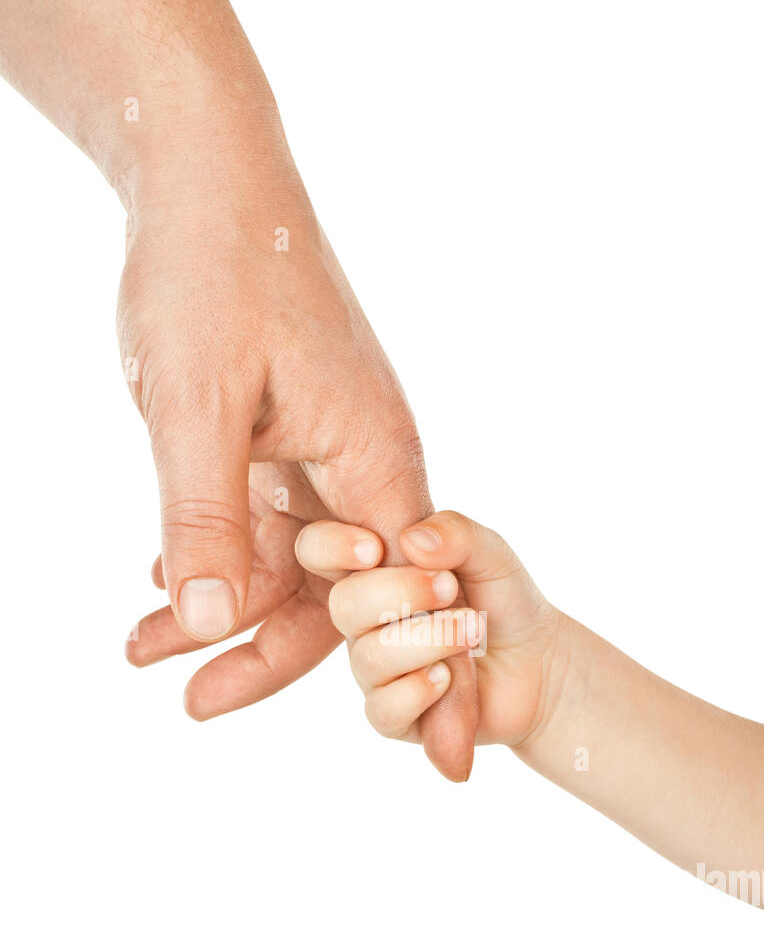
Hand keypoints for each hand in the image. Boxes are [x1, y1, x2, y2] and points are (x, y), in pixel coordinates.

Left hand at [120, 181, 477, 778]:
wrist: (205, 178)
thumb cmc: (214, 272)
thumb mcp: (196, 404)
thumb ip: (207, 518)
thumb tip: (214, 624)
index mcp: (379, 459)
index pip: (410, 601)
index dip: (425, 682)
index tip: (443, 762)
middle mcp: (367, 463)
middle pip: (340, 596)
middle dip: (270, 656)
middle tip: (193, 706)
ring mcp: (328, 451)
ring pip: (289, 564)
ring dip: (218, 608)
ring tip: (141, 651)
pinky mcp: (287, 439)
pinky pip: (260, 522)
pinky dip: (211, 557)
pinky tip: (159, 586)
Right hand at [295, 510, 563, 749]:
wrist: (538, 664)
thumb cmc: (503, 602)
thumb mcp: (490, 554)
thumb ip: (456, 534)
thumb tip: (411, 540)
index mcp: (374, 572)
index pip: (318, 552)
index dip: (330, 546)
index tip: (374, 548)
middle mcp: (364, 622)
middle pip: (343, 605)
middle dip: (399, 593)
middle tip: (451, 589)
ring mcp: (376, 671)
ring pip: (370, 658)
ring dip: (429, 640)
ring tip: (471, 630)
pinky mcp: (394, 715)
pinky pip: (384, 707)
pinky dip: (420, 689)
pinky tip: (449, 677)